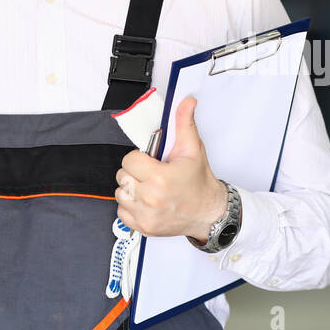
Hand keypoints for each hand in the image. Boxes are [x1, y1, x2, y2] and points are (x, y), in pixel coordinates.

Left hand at [115, 96, 227, 240]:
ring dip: (131, 189)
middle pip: (122, 176)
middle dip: (134, 172)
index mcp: (160, 178)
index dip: (139, 158)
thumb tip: (187, 102)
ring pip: (120, 194)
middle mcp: (150, 198)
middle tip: (150, 174)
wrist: (209, 213)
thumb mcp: (193, 150)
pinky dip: (131, 207)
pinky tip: (146, 202)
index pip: (129, 160)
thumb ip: (184, 123)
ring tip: (148, 188)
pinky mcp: (143, 227)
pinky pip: (122, 213)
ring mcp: (146, 215)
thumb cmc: (200, 183)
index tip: (150, 161)